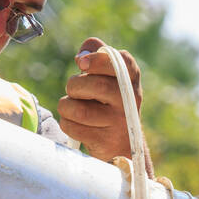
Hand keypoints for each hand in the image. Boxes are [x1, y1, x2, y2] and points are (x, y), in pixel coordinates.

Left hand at [57, 36, 145, 163]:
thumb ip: (96, 55)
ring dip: (67, 105)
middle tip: (73, 89)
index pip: (121, 62)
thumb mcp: (109, 75)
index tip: (81, 63)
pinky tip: (75, 123)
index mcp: (131, 77)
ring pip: (80, 110)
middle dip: (75, 85)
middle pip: (97, 86)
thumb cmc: (109, 101)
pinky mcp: (105, 142)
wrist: (123, 143)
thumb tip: (81, 56)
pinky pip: (73, 127)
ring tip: (73, 107)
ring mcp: (119, 123)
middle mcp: (130, 100)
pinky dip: (67, 122)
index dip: (97, 60)